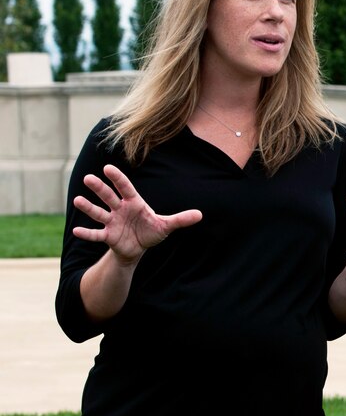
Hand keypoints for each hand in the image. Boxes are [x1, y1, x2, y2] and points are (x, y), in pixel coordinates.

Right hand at [72, 164, 202, 263]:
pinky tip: (77, 230)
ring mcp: (112, 222)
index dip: (118, 179)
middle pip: (108, 197)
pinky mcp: (108, 236)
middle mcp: (120, 209)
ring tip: (77, 200)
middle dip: (99, 188)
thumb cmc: (150, 230)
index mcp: (134, 203)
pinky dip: (87, 233)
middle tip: (88, 178)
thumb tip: (200, 215)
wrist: (139, 247)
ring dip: (88, 207)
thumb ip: (180, 219)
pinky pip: (96, 234)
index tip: (108, 168)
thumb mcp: (166, 225)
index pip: (125, 188)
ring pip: (99, 213)